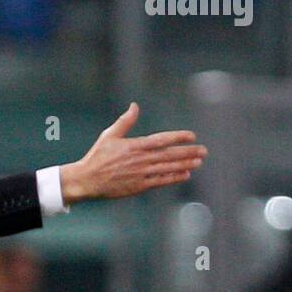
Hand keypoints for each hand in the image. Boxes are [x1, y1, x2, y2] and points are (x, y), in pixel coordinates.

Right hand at [60, 102, 206, 202]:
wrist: (87, 180)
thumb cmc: (97, 157)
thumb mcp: (109, 135)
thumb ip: (125, 121)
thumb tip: (134, 106)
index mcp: (135, 145)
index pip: (162, 140)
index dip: (178, 137)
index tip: (192, 136)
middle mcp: (141, 160)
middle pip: (170, 155)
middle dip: (188, 152)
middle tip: (203, 150)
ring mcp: (141, 174)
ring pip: (168, 168)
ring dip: (185, 164)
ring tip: (199, 162)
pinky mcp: (139, 186)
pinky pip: (160, 181)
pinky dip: (173, 177)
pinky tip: (185, 175)